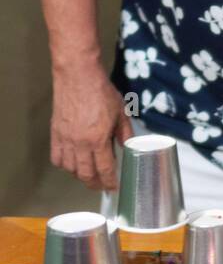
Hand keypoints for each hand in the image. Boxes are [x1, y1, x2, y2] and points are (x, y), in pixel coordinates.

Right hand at [50, 64, 133, 189]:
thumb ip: (124, 132)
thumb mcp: (120, 111)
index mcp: (98, 139)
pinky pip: (56, 158)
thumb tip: (127, 146)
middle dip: (94, 183)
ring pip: (70, 169)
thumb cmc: (101, 91)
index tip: (113, 187)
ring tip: (88, 175)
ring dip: (79, 175)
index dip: (109, 181)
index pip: (104, 169)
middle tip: (101, 185)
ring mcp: (65, 140)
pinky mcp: (55, 134)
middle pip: (85, 174)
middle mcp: (80, 144)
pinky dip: (64, 164)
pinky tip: (71, 163)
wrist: (77, 76)